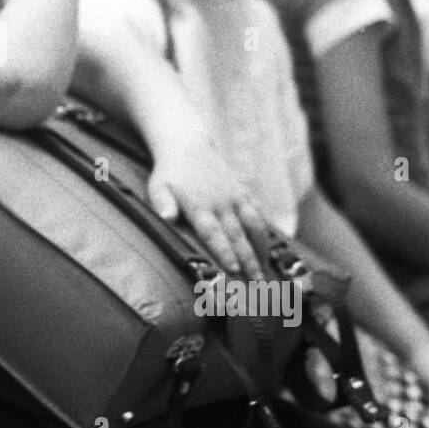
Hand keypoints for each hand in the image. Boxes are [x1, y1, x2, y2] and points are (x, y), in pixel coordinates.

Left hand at [146, 140, 264, 279]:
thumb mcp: (159, 186)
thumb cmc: (170, 173)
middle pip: (237, 235)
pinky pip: (258, 212)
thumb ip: (163, 203)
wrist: (189, 145)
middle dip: (248, 259)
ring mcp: (235, 197)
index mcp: (200, 206)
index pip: (214, 234)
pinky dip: (265, 230)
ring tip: (266, 269)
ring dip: (261, 247)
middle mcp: (221, 203)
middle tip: (257, 282)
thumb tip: (166, 218)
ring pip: (253, 224)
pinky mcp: (243, 192)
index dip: (225, 252)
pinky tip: (269, 247)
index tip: (235, 270)